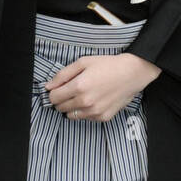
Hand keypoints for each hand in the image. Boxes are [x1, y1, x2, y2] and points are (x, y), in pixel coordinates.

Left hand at [46, 52, 160, 122]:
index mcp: (79, 87)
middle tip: (71, 90)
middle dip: (61, 99)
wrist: (131, 73)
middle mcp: (85, 102)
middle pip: (60, 108)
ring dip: (72, 107)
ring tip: (82, 95)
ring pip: (70, 116)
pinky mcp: (103, 118)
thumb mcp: (83, 62)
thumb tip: (49, 86)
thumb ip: (63, 74)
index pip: (53, 97)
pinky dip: (85, 111)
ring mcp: (94, 112)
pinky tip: (93, 100)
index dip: (53, 92)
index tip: (58, 88)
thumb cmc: (108, 65)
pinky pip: (85, 118)